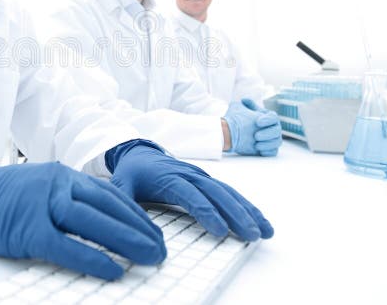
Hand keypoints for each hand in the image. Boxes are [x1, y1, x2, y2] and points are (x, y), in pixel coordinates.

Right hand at [0, 162, 164, 279]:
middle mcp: (57, 184)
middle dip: (141, 229)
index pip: (110, 195)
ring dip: (127, 241)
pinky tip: (112, 271)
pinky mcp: (27, 228)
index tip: (155, 232)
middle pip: (109, 207)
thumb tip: (100, 225)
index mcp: (63, 175)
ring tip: (150, 257)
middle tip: (162, 249)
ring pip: (95, 222)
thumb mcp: (38, 189)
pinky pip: (67, 246)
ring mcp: (42, 204)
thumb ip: (67, 200)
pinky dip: (92, 259)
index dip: (136, 215)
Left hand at [108, 140, 273, 241]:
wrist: (140, 152)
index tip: (220, 231)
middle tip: (251, 235)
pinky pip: (231, 193)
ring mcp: (202, 177)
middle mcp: (190, 175)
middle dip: (236, 215)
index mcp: (169, 177)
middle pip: (217, 194)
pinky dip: (247, 206)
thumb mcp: (121, 185)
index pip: (191, 196)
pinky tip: (260, 222)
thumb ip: (123, 202)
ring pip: (229, 193)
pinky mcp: (208, 181)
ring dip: (248, 211)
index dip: (207, 213)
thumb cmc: (132, 172)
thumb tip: (127, 226)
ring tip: (265, 231)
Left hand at [224, 98, 282, 155]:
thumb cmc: (236, 120)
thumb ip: (244, 104)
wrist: (230, 134)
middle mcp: (272, 127)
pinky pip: (273, 152)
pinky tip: (260, 151)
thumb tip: (245, 100)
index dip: (267, 120)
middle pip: (277, 130)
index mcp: (268, 117)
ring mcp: (272, 139)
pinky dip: (268, 151)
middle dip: (267, 134)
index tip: (257, 122)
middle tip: (256, 136)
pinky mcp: (268, 149)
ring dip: (268, 144)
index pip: (273, 117)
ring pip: (277, 142)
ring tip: (256, 145)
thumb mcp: (238, 109)